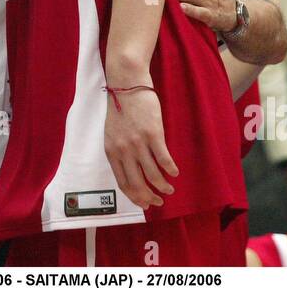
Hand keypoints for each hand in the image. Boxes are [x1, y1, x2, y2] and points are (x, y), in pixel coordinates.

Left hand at [104, 73, 177, 209]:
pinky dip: (170, 170)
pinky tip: (175, 173)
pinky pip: (163, 159)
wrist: (126, 84)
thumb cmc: (121, 107)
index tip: (144, 203)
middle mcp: (123, 151)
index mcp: (111, 151)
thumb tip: (132, 167)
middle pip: (137, 183)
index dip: (135, 196)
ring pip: (152, 175)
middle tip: (159, 202)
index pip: (123, 182)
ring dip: (163, 186)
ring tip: (170, 189)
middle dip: (149, 197)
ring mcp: (138, 143)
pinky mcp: (153, 134)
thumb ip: (120, 151)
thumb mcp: (113, 133)